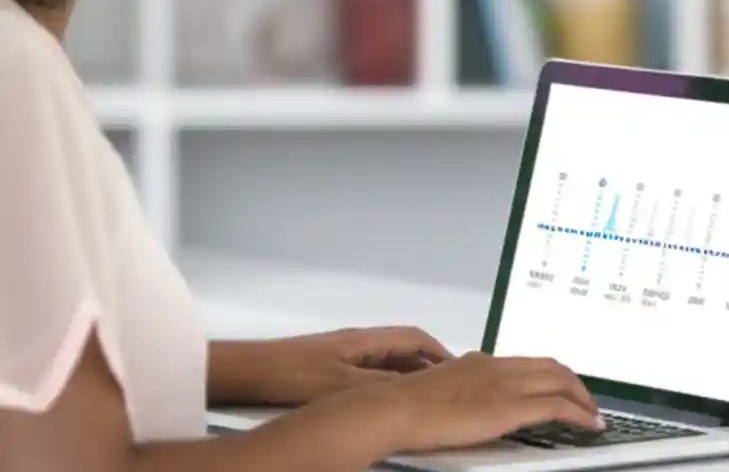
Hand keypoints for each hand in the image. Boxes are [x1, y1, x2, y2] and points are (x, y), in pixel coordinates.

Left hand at [209, 327, 453, 405]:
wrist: (250, 372)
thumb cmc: (297, 375)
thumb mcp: (344, 385)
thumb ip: (382, 386)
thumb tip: (420, 387)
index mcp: (367, 341)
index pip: (415, 339)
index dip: (439, 352)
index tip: (460, 370)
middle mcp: (359, 344)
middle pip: (403, 351)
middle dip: (427, 367)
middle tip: (448, 391)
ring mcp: (343, 356)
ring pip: (386, 365)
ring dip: (406, 379)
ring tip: (424, 402)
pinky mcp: (329, 370)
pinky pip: (369, 375)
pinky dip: (385, 387)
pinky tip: (385, 407)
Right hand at [387, 352, 603, 451]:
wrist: (399, 408)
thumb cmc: (408, 405)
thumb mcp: (439, 388)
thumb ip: (458, 389)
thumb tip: (465, 399)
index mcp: (481, 363)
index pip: (527, 364)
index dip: (550, 376)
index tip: (560, 391)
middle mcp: (499, 367)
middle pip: (552, 367)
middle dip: (573, 384)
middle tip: (585, 403)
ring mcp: (507, 385)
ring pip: (560, 381)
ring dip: (581, 398)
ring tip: (592, 415)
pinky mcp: (511, 407)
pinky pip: (557, 406)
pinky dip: (579, 414)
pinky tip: (589, 425)